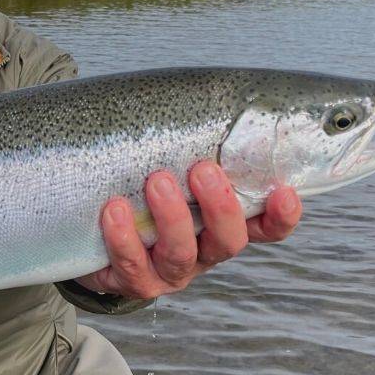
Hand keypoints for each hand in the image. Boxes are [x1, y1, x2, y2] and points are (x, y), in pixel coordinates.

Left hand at [79, 161, 301, 298]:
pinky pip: (131, 266)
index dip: (281, 216)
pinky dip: (123, 238)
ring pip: (181, 255)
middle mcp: (202, 251)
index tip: (284, 192)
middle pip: (228, 241)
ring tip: (157, 181)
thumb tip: (208, 93)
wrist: (91, 233)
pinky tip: (114, 209)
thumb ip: (191, 145)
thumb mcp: (169, 166)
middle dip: (219, 206)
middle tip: (202, 170)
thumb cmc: (138, 188)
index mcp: (220, 224)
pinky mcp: (132, 281)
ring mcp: (168, 271)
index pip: (265, 227)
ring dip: (171, 218)